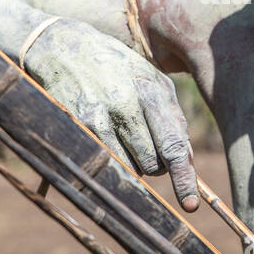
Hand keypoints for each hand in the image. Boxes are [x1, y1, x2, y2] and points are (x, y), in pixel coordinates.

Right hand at [22, 17, 199, 210]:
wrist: (62, 47)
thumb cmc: (115, 66)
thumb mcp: (150, 78)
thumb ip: (172, 115)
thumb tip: (186, 159)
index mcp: (152, 90)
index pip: (174, 146)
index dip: (184, 179)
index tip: (190, 205)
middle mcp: (127, 105)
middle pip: (153, 164)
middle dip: (155, 164)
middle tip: (145, 144)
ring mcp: (100, 118)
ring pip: (129, 168)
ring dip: (132, 164)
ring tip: (122, 134)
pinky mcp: (78, 128)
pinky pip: (105, 163)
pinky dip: (112, 161)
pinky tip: (106, 139)